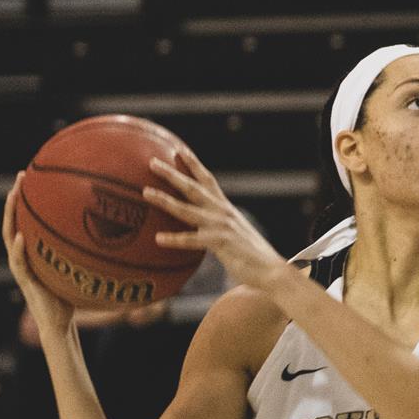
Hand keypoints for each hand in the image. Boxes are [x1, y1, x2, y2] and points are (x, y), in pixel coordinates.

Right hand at [3, 176, 75, 340]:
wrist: (59, 324)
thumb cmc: (72, 295)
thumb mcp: (79, 266)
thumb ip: (87, 249)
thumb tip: (114, 229)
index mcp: (33, 251)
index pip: (26, 218)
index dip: (28, 197)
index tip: (34, 174)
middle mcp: (23, 255)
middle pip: (13, 221)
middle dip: (15, 198)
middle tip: (21, 175)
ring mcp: (21, 268)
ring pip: (9, 236)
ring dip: (10, 216)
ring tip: (13, 196)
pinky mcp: (25, 282)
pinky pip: (19, 263)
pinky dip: (19, 249)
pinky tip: (21, 236)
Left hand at [142, 150, 290, 293]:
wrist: (272, 270)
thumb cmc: (250, 256)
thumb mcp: (233, 234)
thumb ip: (217, 227)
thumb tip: (200, 228)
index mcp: (224, 208)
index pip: (207, 179)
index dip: (193, 164)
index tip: (179, 149)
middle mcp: (222, 212)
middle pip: (193, 187)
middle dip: (173, 173)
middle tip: (153, 162)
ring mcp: (221, 225)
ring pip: (187, 209)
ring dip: (165, 200)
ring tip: (146, 193)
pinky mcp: (220, 242)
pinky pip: (192, 240)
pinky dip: (175, 238)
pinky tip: (159, 239)